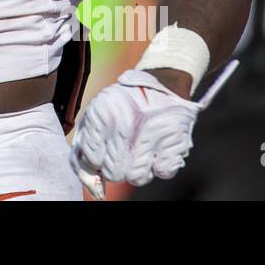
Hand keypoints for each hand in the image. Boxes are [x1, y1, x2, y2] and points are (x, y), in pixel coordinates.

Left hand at [69, 63, 235, 198]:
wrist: (160, 85)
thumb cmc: (125, 104)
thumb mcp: (99, 113)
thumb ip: (88, 144)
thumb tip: (90, 179)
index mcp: (101, 115)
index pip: (92, 160)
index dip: (98, 160)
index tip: (104, 152)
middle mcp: (125, 123)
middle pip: (114, 173)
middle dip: (117, 167)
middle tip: (124, 153)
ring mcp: (152, 132)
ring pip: (137, 178)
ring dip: (138, 170)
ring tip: (140, 152)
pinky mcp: (176, 139)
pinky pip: (163, 172)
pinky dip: (161, 166)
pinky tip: (158, 150)